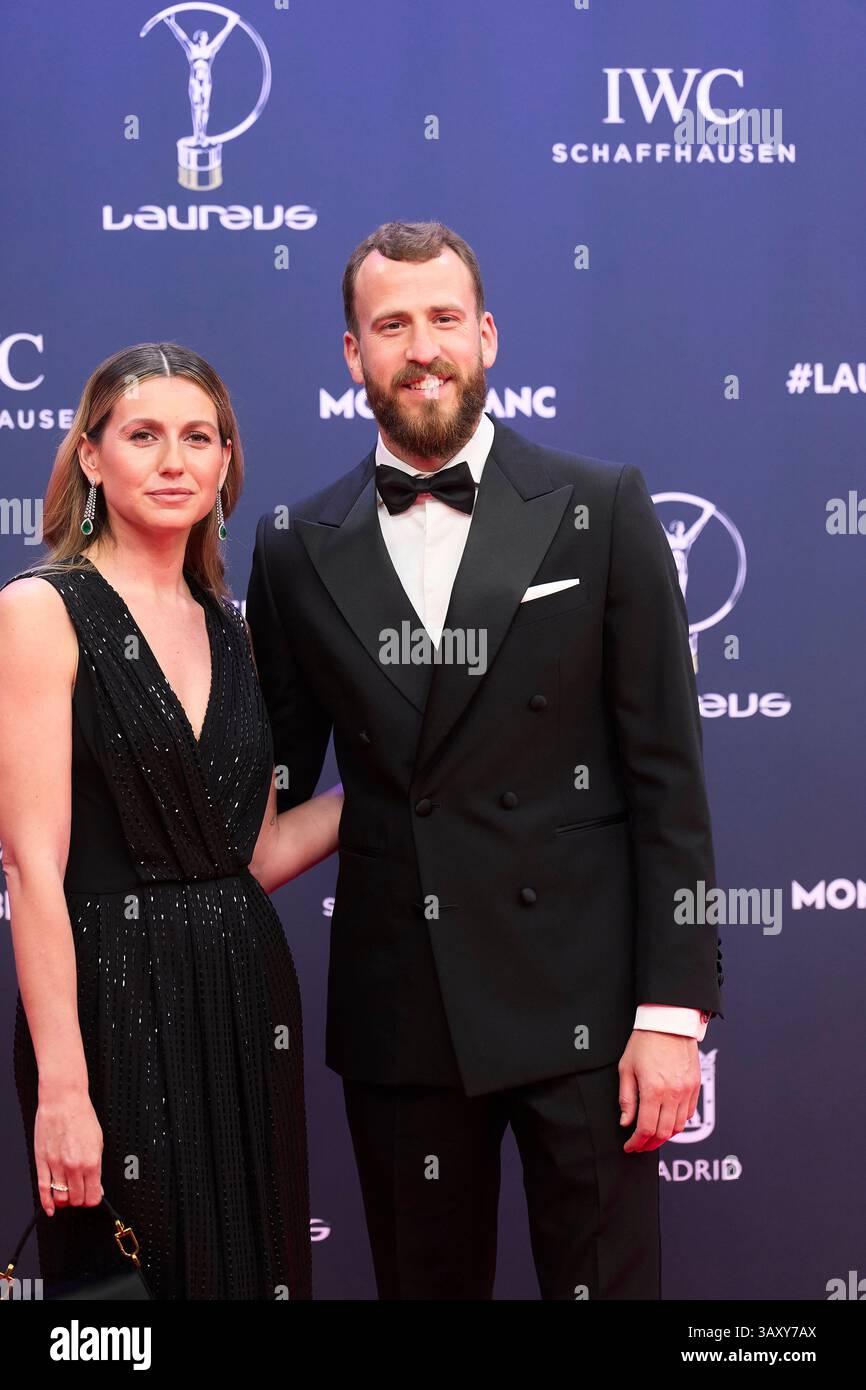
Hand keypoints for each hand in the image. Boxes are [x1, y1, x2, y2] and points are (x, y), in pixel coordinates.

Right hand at [34, 1086, 103, 1215]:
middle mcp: (73, 1166)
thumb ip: (97, 1166)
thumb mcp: (98, 1142)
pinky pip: (43, 1189)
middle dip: (80, 1200)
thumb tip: (97, 1185)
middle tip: (81, 1193)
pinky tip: (50, 1207)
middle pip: (77, 1200)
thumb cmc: (81, 1116)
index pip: (93, 1196)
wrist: (63, 1101)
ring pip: (60, 1198)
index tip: (93, 1196)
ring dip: (65, 1200)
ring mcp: (56, 1165)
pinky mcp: (42, 1162)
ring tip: (68, 1194)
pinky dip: (46, 1202)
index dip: (93, 1199)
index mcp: (91, 1161)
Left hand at [618, 1029, 700, 1152]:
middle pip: (664, 1132)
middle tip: (640, 1145)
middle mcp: (673, 1093)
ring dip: (665, 1135)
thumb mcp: (626, 1068)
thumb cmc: (644, 1042)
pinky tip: (668, 1120)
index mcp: (653, 1090)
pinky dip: (679, 1122)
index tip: (630, 1146)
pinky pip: (690, 1113)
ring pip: (679, 1126)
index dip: (637, 1142)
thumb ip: (626, 1098)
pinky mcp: (695, 1086)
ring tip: (653, 1135)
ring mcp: (687, 1091)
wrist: (668, 1023)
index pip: (646, 1128)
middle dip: (650, 1144)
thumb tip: (626, 1122)